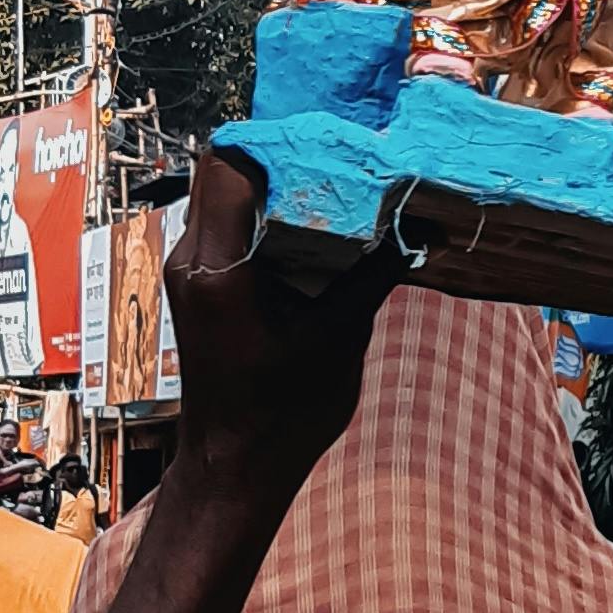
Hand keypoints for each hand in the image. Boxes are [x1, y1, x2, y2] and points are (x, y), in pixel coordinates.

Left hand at [162, 148, 407, 501]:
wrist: (237, 467)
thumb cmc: (281, 414)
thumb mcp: (339, 337)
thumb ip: (372, 272)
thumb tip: (419, 224)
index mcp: (218, 268)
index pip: (229, 167)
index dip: (279, 146)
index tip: (332, 150)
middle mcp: (193, 259)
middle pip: (224, 173)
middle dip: (283, 163)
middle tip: (342, 168)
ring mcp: (193, 272)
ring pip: (225, 197)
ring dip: (277, 191)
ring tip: (336, 197)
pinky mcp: (203, 286)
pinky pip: (229, 229)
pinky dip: (269, 220)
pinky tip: (317, 235)